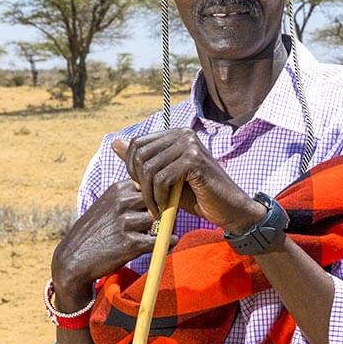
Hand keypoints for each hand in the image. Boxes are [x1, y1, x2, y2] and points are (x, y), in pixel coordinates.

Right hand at [50, 180, 176, 308]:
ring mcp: (125, 223)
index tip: (162, 205)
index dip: (159, 196)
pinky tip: (169, 244)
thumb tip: (158, 188)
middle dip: (164, 211)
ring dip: (163, 228)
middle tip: (168, 220)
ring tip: (163, 234)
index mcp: (117, 189)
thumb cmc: (95, 230)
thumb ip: (127, 195)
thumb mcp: (107, 203)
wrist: (74, 258)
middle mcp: (121, 203)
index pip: (151, 184)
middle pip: (158, 200)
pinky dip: (167, 243)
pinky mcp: (130, 244)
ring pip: (158, 220)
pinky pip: (160, 240)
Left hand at [112, 129, 265, 234]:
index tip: (142, 189)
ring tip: (157, 208)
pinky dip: (159, 197)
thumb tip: (114, 143)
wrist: (229, 209)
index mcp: (176, 134)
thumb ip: (141, 161)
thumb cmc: (197, 195)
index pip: (137, 144)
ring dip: (149, 194)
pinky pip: (162, 178)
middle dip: (139, 183)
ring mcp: (190, 145)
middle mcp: (183, 134)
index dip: (132, 169)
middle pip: (140, 154)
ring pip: (149, 168)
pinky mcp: (194, 160)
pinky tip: (166, 207)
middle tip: (149, 202)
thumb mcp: (164, 178)